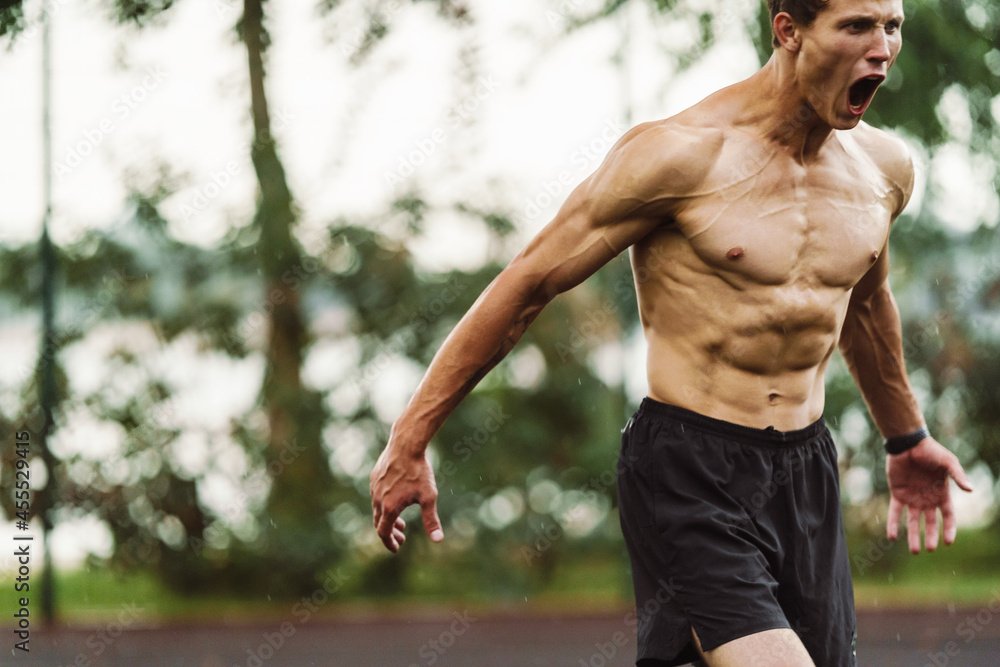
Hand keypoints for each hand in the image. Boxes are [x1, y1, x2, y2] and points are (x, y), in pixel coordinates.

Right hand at [370, 443, 443, 552]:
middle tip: (402, 538)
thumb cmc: (419, 471)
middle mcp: (378, 499)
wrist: (406, 445)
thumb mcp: (428, 497)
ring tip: (402, 523)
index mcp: (389, 508)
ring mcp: (374, 488)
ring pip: (377, 509)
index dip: (389, 543)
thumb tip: (438, 540)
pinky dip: (384, 505)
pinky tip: (396, 500)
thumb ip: (431, 520)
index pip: (384, 533)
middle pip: (379, 523)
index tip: (397, 548)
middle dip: (390, 533)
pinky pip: (376, 496)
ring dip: (388, 519)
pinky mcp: (374, 477)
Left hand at [885, 437, 972, 553]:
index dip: (948, 529)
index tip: (948, 542)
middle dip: (931, 536)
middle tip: (930, 549)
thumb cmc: (930, 451)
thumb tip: (971, 490)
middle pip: (930, 522)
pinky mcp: (898, 493)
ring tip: (914, 551)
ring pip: (913, 521)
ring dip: (913, 536)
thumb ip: (958, 476)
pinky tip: (891, 537)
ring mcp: (912, 497)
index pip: (947, 516)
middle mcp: (927, 498)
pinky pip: (895, 512)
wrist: (908, 443)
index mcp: (941, 494)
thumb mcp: (948, 462)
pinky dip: (893, 524)